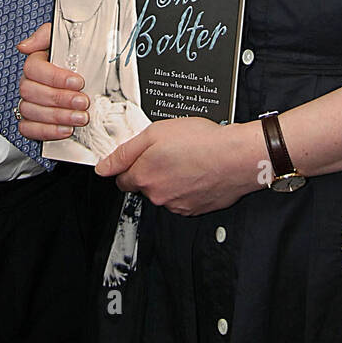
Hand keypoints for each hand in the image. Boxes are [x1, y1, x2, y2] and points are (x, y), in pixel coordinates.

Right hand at [17, 22, 89, 140]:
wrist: (92, 74)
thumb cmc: (77, 56)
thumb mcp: (66, 38)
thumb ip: (45, 35)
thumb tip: (24, 46)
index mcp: (36, 63)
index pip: (33, 69)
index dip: (55, 77)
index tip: (78, 81)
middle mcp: (29, 83)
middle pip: (31, 92)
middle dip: (60, 99)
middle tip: (83, 101)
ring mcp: (29, 103)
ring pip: (31, 111)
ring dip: (58, 116)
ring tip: (80, 117)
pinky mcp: (32, 122)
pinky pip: (28, 129)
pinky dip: (46, 131)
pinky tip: (66, 129)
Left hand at [96, 117, 264, 214]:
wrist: (237, 158)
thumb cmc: (202, 141)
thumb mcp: (155, 133)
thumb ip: (125, 151)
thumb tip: (103, 167)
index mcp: (143, 176)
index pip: (121, 178)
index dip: (129, 164)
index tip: (141, 156)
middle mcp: (157, 195)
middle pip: (143, 185)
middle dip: (151, 170)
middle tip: (169, 151)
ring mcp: (176, 205)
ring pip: (163, 192)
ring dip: (170, 179)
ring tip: (188, 159)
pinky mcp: (194, 209)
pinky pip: (182, 198)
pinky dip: (186, 187)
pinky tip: (198, 171)